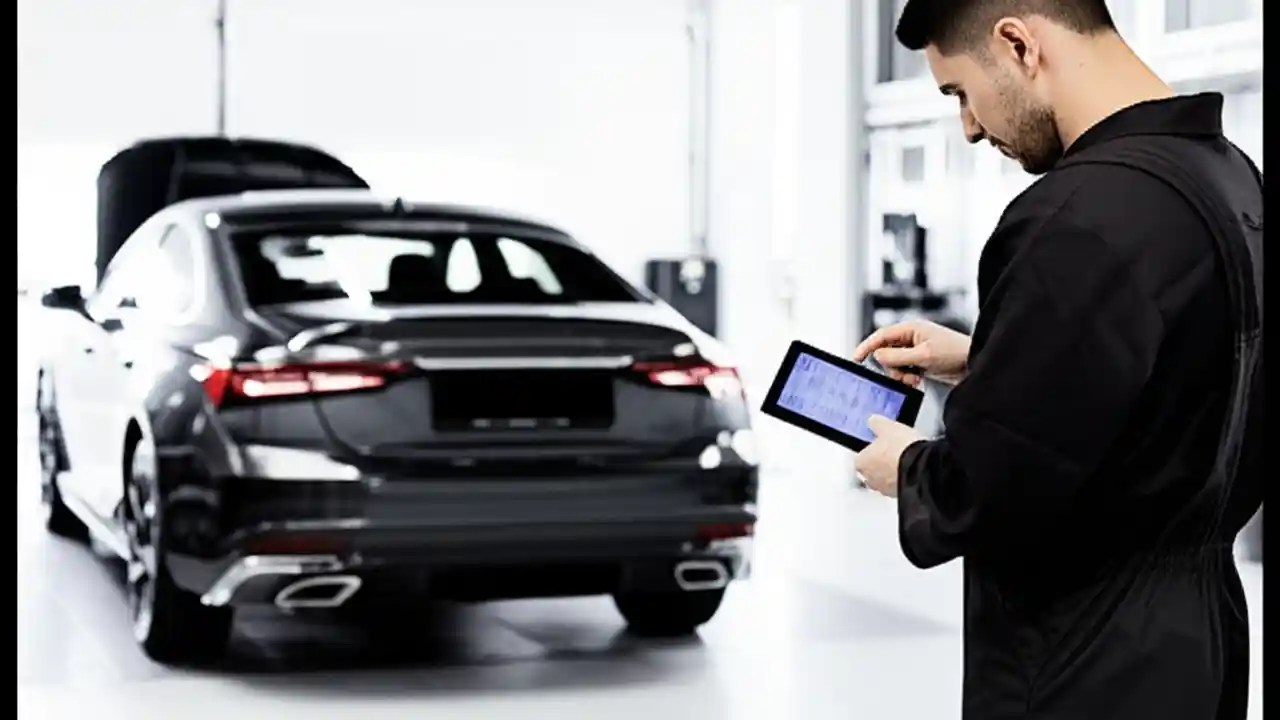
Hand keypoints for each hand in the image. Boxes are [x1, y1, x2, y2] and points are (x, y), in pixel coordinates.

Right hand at [852, 319, 970, 387]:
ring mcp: (917, 350)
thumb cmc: (956, 353)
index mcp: (911, 328)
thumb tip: (877, 356)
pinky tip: (918, 381)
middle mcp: (912, 337)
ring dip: (901, 375)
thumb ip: (897, 357)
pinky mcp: (922, 362)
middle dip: (891, 367)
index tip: (856, 359)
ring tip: (915, 380)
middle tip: (902, 376)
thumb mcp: (923, 356)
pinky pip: (905, 370)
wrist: (977, 364)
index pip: (881, 336)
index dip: (867, 347)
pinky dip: (908, 378)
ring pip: (895, 364)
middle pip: (886, 352)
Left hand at [855, 415, 923, 497]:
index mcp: (861, 462)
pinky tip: (912, 471)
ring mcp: (885, 489)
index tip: (879, 446)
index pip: (860, 457)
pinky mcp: (900, 495)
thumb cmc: (901, 448)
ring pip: (885, 481)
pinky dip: (903, 480)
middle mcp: (870, 479)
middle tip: (892, 453)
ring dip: (892, 473)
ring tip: (904, 461)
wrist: (922, 466)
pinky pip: (899, 487)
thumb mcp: (888, 427)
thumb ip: (877, 424)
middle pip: (871, 472)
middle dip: (880, 464)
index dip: (871, 451)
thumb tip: (873, 421)